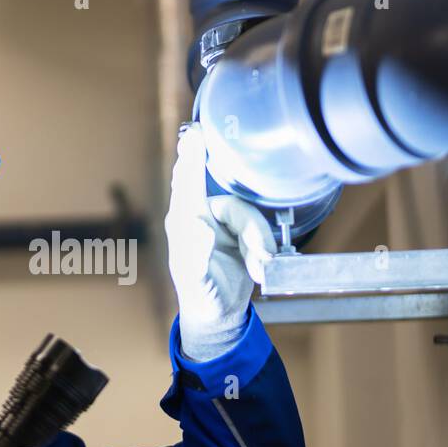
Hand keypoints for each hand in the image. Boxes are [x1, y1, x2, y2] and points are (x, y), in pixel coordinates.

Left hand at [164, 121, 277, 361]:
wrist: (218, 313)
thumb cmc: (199, 294)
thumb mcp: (195, 280)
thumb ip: (195, 256)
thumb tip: (198, 228)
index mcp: (184, 222)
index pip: (189, 184)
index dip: (194, 158)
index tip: (195, 133)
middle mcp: (204, 216)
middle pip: (235, 205)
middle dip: (250, 233)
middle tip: (255, 255)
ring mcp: (225, 224)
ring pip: (253, 220)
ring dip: (258, 247)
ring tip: (256, 271)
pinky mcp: (244, 232)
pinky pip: (261, 232)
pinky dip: (263, 252)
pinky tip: (259, 270)